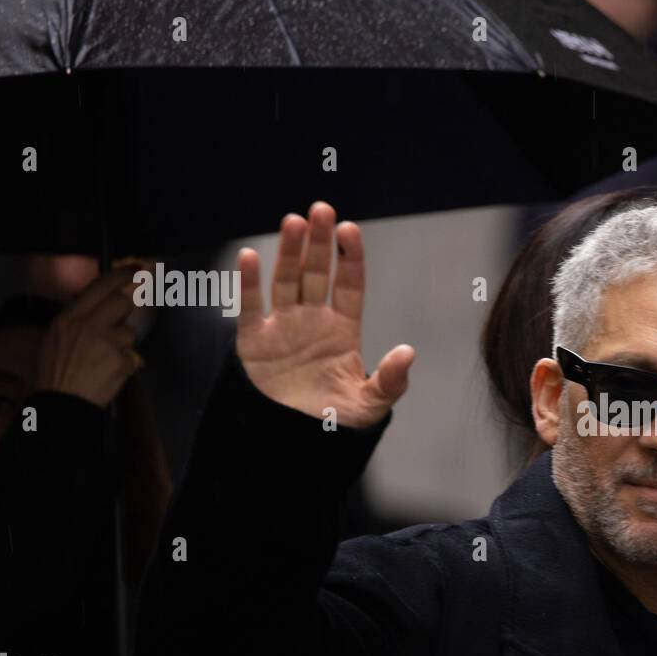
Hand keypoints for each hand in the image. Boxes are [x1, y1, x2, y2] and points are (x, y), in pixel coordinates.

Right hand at [32, 265, 143, 406]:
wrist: (61, 403)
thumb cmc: (55, 373)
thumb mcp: (56, 337)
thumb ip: (79, 319)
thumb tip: (101, 306)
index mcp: (69, 318)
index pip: (100, 286)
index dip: (121, 275)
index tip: (134, 270)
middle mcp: (88, 326)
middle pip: (122, 303)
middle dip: (124, 312)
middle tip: (116, 324)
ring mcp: (106, 344)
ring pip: (129, 333)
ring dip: (122, 345)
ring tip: (103, 360)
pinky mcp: (121, 362)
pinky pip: (132, 358)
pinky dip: (124, 367)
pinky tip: (107, 374)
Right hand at [236, 201, 414, 427]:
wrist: (292, 446)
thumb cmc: (335, 426)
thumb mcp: (370, 406)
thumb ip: (390, 381)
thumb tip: (408, 352)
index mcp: (343, 330)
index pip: (349, 284)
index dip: (349, 256)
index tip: (350, 230)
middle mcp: (312, 321)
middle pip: (317, 272)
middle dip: (320, 241)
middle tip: (323, 209)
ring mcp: (282, 328)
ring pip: (286, 280)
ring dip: (290, 251)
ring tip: (295, 221)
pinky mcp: (253, 342)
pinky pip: (250, 306)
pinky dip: (248, 282)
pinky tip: (251, 255)